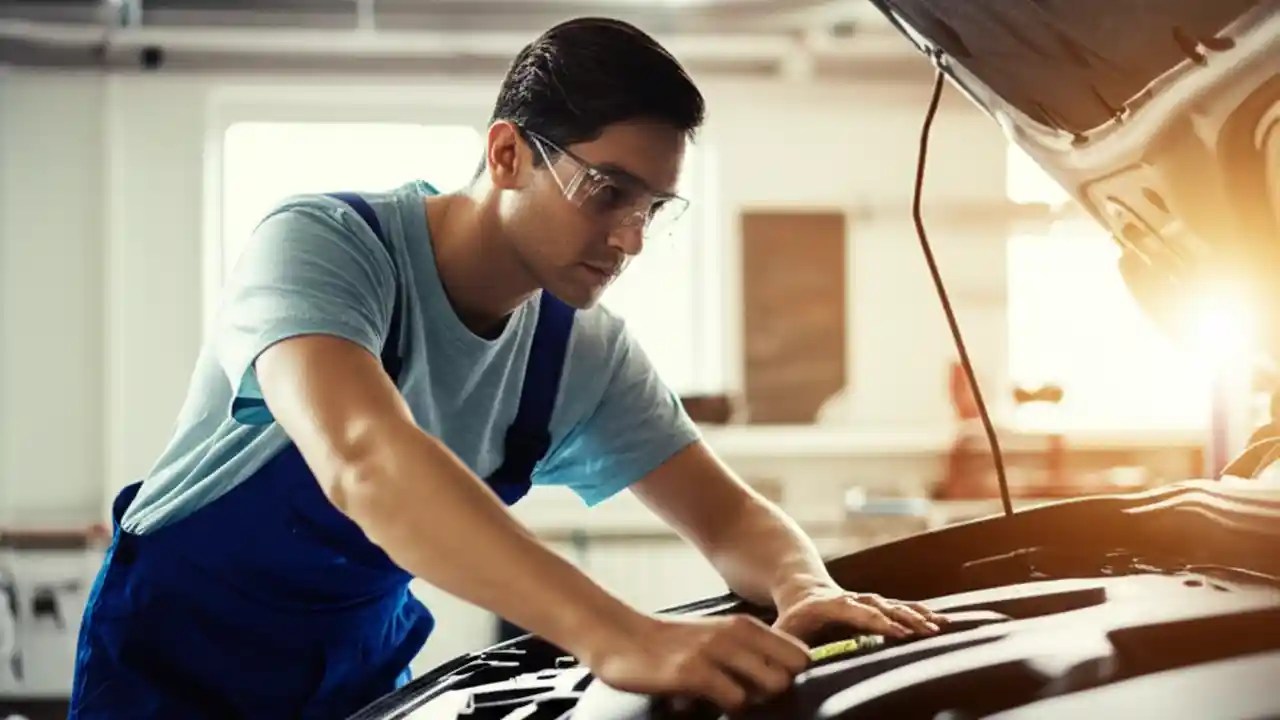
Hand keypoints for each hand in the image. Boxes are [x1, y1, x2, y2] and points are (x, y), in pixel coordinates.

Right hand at [580, 612, 811, 712]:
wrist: (621, 636)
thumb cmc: (673, 643)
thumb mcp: (716, 635)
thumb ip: (748, 650)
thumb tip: (782, 677)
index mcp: (744, 625)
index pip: (799, 655)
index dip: (789, 675)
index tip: (768, 684)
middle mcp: (733, 635)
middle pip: (788, 676)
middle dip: (773, 693)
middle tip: (747, 697)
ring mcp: (713, 653)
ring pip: (768, 686)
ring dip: (752, 701)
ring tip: (726, 700)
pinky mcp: (692, 672)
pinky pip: (734, 699)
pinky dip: (726, 707)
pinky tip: (705, 702)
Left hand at [773, 583, 945, 641]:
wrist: (801, 587)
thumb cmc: (792, 616)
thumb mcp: (784, 630)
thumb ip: (787, 647)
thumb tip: (789, 669)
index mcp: (831, 605)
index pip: (857, 612)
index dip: (878, 621)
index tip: (899, 632)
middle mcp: (853, 599)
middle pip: (883, 606)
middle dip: (906, 618)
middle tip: (929, 631)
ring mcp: (867, 600)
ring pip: (895, 605)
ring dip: (918, 614)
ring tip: (941, 626)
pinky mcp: (877, 605)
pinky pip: (902, 608)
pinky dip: (921, 613)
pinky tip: (941, 621)